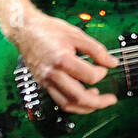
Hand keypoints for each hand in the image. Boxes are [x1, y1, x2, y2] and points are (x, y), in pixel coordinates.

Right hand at [4, 9, 119, 113]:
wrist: (25, 30)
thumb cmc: (48, 30)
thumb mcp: (77, 35)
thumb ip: (97, 50)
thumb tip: (112, 62)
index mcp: (62, 59)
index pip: (88, 76)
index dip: (101, 73)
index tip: (104, 67)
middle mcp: (52, 74)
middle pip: (77, 97)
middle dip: (98, 102)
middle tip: (111, 100)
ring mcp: (45, 81)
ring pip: (67, 104)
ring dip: (85, 107)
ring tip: (98, 101)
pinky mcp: (43, 84)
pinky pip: (59, 100)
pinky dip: (73, 103)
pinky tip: (83, 96)